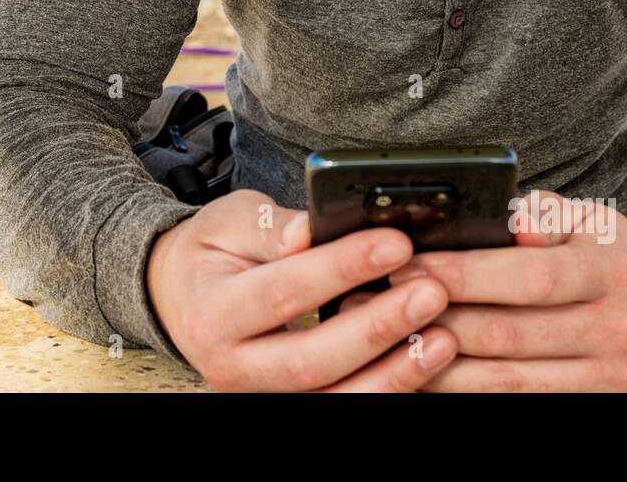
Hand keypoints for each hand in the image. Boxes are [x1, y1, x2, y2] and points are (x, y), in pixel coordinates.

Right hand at [145, 189, 459, 390]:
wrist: (184, 296)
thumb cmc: (215, 252)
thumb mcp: (229, 222)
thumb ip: (269, 228)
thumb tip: (308, 231)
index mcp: (211, 313)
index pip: (283, 293)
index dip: (342, 269)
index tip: (395, 243)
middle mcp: (232, 366)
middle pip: (311, 361)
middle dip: (377, 327)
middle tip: (431, 292)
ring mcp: (263, 394)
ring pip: (333, 399)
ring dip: (394, 372)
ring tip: (442, 337)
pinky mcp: (291, 404)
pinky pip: (344, 405)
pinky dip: (388, 387)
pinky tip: (425, 361)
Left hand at [337, 190, 626, 390]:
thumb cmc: (597, 250)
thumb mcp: (582, 217)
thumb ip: (541, 214)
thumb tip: (511, 220)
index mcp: (611, 273)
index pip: (527, 277)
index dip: (463, 275)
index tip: (407, 266)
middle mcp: (614, 331)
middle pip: (507, 334)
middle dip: (435, 318)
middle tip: (379, 302)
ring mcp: (602, 377)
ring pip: (503, 380)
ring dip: (437, 362)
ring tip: (389, 337)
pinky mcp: (587, 403)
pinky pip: (510, 401)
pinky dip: (462, 388)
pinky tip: (423, 369)